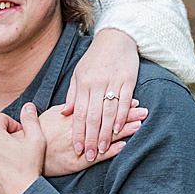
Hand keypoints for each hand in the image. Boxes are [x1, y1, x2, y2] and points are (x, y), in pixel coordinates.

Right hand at [40, 99, 146, 175]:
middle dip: (126, 116)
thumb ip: (63, 109)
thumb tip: (74, 101)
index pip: (99, 109)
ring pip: (104, 137)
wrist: (23, 155)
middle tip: (144, 111)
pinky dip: (112, 152)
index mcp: (72, 118)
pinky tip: (125, 146)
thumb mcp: (47, 117)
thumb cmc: (35, 135)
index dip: (115, 104)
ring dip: (123, 131)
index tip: (131, 100)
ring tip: (140, 125)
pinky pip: (98, 157)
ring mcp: (79, 146)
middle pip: (105, 121)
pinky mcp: (78, 162)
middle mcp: (77, 131)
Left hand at [65, 28, 140, 162]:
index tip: (75, 148)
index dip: (77, 132)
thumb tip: (65, 113)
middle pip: (92, 116)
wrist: (116, 38)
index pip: (78, 113)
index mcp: (83, 84)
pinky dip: (121, 117)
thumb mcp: (79, 74)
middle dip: (89, 138)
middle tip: (88, 155)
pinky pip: (124, 102)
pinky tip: (117, 131)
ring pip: (108, 113)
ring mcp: (113, 83)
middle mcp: (96, 85)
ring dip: (105, 133)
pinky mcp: (129, 80)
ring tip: (101, 149)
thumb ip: (73, 94)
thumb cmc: (95, 59)